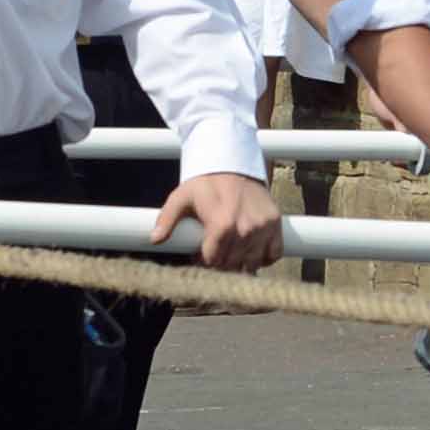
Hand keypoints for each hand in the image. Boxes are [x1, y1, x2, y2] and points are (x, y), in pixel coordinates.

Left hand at [153, 168, 284, 274]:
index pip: (213, 262)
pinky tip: (251, 251)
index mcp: (222, 225)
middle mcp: (245, 229)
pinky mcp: (275, 223)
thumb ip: (167, 219)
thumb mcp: (181, 198)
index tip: (199, 256)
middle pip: (232, 265)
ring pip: (252, 264)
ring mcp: (263, 227)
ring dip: (241, 263)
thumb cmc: (204, 183)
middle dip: (220, 264)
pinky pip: (274, 254)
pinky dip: (264, 258)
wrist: (233, 163)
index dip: (203, 262)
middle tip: (214, 254)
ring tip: (230, 252)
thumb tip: (155, 239)